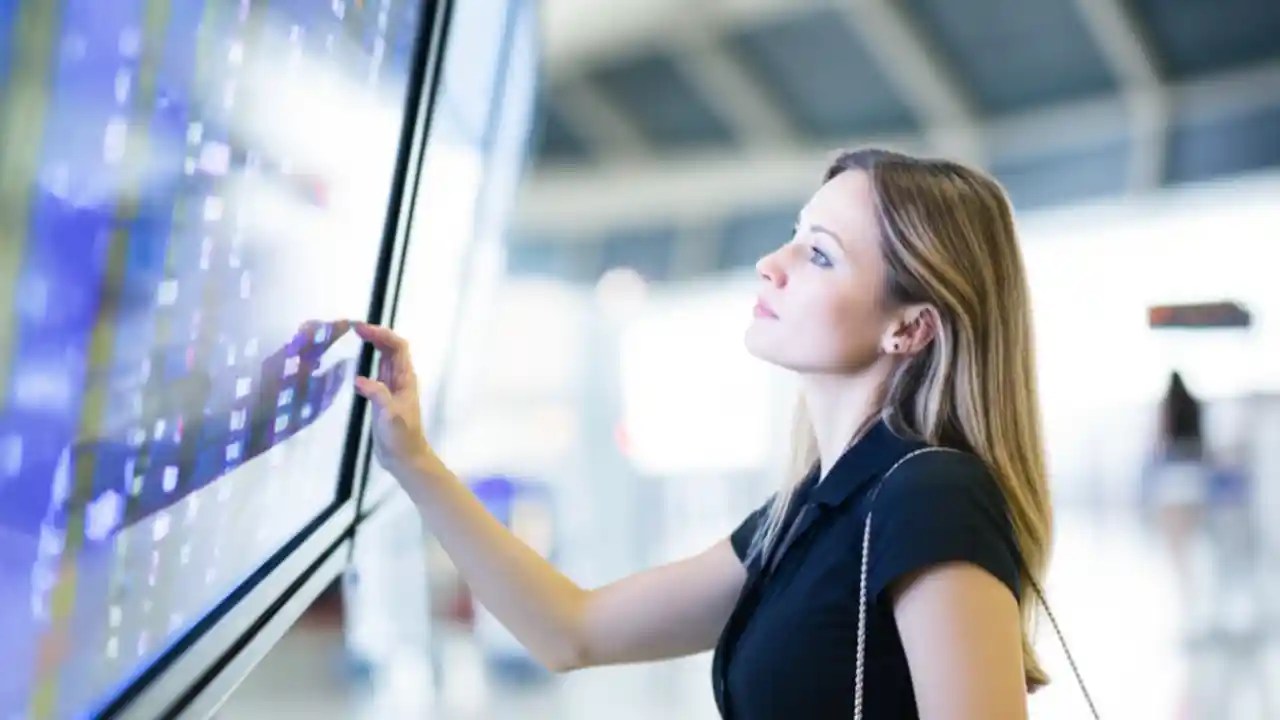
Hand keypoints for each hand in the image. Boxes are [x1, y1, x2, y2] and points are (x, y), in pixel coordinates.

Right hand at [352, 322, 440, 481]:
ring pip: (384, 359)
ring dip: (373, 346)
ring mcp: (391, 387)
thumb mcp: (390, 416)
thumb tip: (359, 380)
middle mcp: (400, 379)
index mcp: (406, 379)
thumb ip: (378, 395)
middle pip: (391, 349)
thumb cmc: (401, 437)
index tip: (363, 329)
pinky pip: (376, 372)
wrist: (404, 458)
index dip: (383, 335)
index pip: (398, 348)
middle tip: (354, 329)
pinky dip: (368, 362)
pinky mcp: (382, 397)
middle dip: (376, 335)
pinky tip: (355, 362)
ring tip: (354, 337)